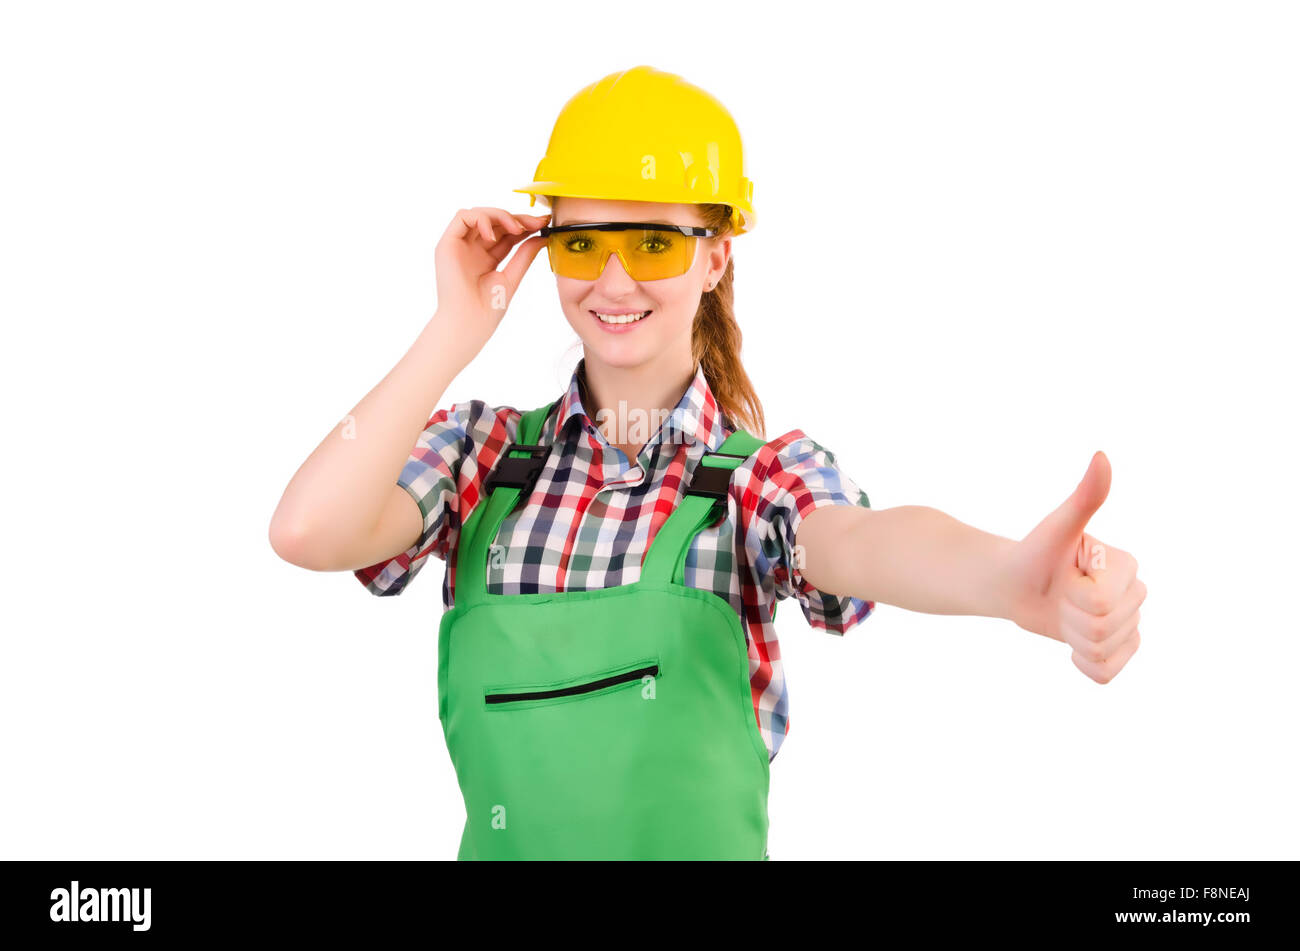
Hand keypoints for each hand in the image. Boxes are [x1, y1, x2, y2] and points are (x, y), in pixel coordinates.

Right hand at [431, 207, 549, 363]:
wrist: (469, 323)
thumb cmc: (487, 309)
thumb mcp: (512, 276)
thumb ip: (524, 255)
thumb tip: (542, 236)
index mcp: (486, 258)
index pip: (506, 233)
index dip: (524, 225)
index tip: (543, 224)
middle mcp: (472, 249)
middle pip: (494, 221)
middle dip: (517, 218)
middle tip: (536, 223)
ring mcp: (459, 245)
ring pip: (479, 214)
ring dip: (500, 215)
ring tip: (517, 228)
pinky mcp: (447, 244)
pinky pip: (462, 217)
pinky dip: (481, 219)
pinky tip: (493, 235)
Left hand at [1003, 451, 1145, 682]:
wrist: (1014, 584)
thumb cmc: (1034, 553)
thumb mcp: (1057, 528)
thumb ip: (1084, 497)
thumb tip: (1102, 457)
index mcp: (1128, 566)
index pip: (1101, 602)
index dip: (1073, 595)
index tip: (1065, 574)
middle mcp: (1136, 594)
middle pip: (1102, 628)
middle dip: (1069, 616)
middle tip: (1059, 595)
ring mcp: (1130, 623)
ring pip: (1102, 651)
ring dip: (1072, 638)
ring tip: (1063, 612)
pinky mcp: (1119, 649)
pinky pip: (1106, 673)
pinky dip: (1083, 663)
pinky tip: (1071, 643)